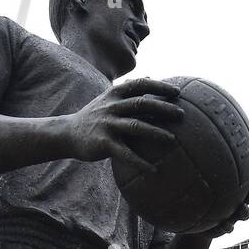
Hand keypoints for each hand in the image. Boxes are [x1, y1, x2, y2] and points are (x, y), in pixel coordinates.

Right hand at [67, 78, 183, 171]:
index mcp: (115, 95)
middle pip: (142, 104)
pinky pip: (125, 154)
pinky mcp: (103, 143)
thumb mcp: (108, 99)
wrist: (67, 133)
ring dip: (156, 133)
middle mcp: (112, 107)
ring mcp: (107, 124)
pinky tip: (153, 170)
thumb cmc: (93, 117)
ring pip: (136, 127)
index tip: (177, 92)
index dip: (160, 86)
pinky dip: (140, 162)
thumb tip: (151, 78)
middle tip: (181, 115)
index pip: (140, 85)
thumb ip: (129, 92)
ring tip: (173, 140)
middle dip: (163, 108)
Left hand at [201, 156, 248, 238]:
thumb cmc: (201, 197)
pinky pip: (229, 228)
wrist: (197, 220)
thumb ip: (204, 167)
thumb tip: (190, 141)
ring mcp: (234, 215)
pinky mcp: (226, 227)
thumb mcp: (202, 181)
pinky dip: (228, 227)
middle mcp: (240, 201)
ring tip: (242, 207)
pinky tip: (225, 224)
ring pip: (246, 214)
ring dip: (246, 210)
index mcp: (238, 190)